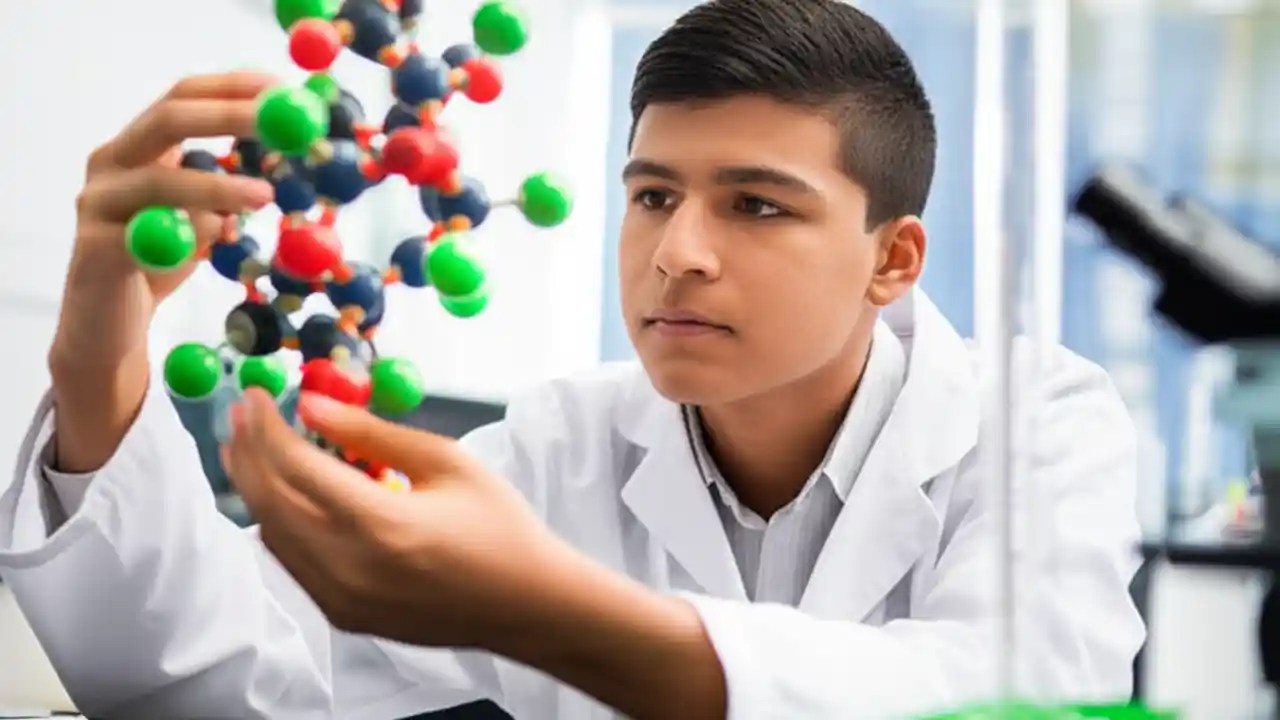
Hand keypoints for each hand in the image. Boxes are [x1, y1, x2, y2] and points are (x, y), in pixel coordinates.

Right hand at [49, 72, 276, 471]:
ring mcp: (98, 206)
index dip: (231, 86)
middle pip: (166, 120)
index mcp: (136, 148)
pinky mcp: (96, 250)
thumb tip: (283, 161)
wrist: (109, 329)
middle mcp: (110, 165)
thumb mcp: (202, 220)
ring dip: (218, 186)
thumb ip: (226, 190)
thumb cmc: (157, 264)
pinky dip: (187, 237)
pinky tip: (214, 245)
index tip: (280, 87)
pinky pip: (148, 235)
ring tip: (266, 196)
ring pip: (158, 180)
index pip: (181, 97)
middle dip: (227, 115)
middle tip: (278, 122)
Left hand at [221, 388, 565, 648]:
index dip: (267, 426)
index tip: (256, 394)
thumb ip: (372, 433)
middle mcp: (348, 566)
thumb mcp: (446, 461)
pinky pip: (292, 562)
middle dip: (248, 452)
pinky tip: (284, 496)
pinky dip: (279, 523)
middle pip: (270, 501)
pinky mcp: (343, 615)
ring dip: (256, 487)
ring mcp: (341, 598)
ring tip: (250, 448)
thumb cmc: (499, 525)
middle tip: (241, 414)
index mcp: (379, 523)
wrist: (526, 605)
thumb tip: (311, 403)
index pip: (296, 466)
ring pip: (272, 534)